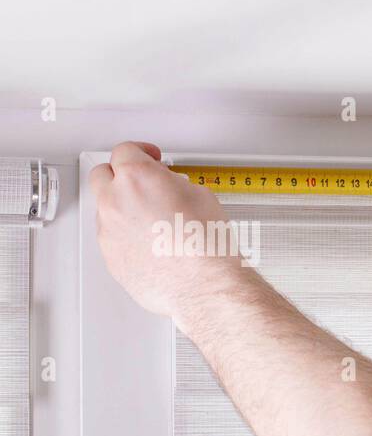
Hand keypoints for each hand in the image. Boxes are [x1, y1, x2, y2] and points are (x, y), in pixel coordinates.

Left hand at [89, 141, 243, 317]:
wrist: (204, 285)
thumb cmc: (206, 246)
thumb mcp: (201, 196)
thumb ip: (173, 184)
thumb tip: (168, 187)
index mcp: (137, 178)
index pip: (126, 151)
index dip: (141, 152)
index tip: (149, 157)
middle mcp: (115, 201)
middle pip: (102, 175)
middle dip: (121, 175)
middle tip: (142, 183)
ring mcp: (108, 230)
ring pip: (106, 209)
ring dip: (124, 209)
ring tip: (154, 223)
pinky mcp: (110, 256)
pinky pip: (113, 238)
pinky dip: (127, 237)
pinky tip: (152, 245)